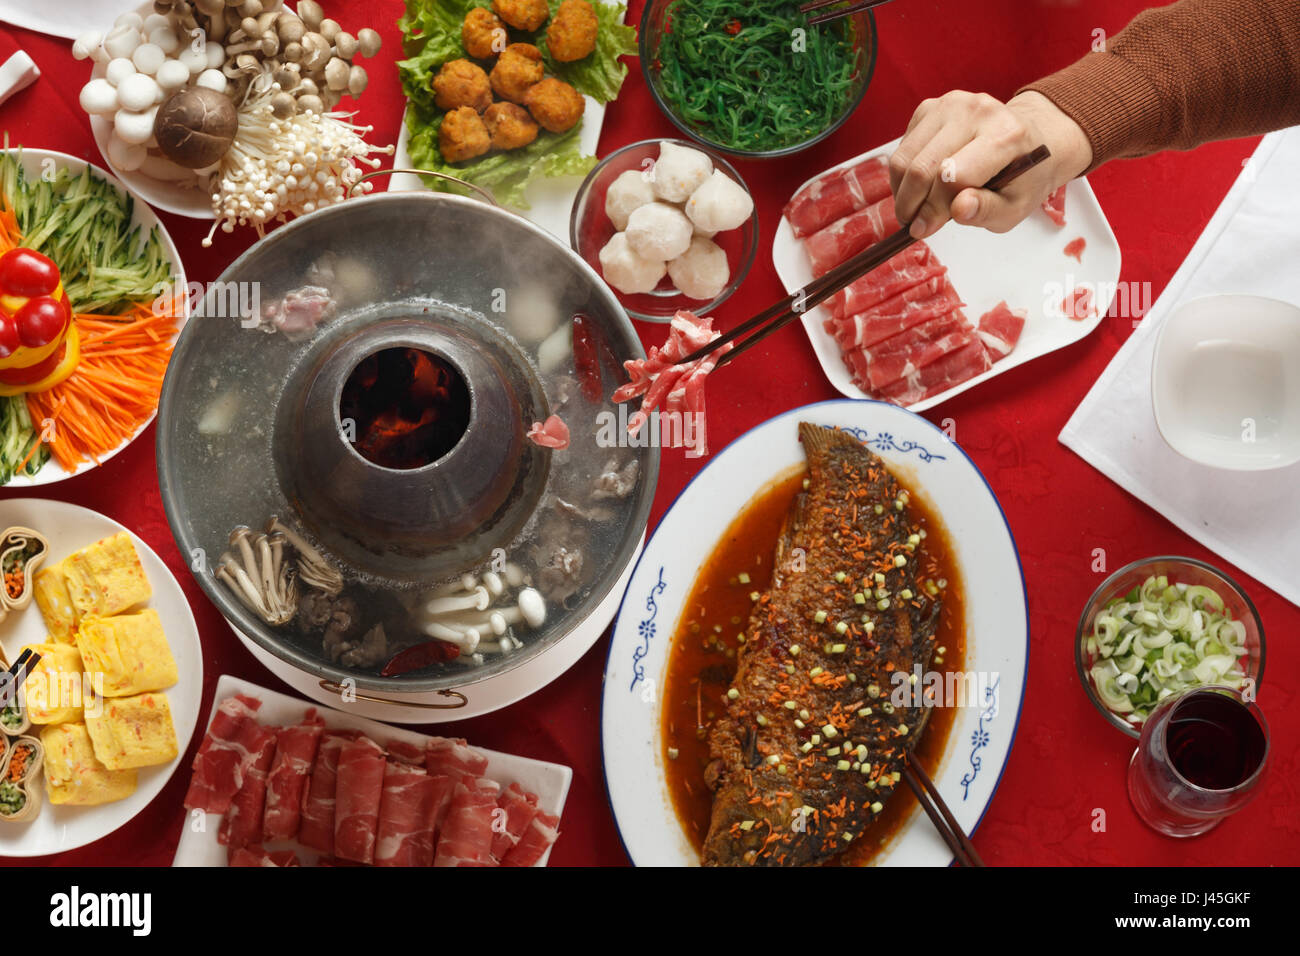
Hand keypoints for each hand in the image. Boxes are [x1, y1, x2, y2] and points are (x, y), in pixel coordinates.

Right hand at [888, 90, 1092, 239]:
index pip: (953, 175)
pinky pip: (902, 147)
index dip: (933, 209)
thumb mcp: (1015, 208)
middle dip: (911, 204)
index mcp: (1006, 135)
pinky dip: (903, 174)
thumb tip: (958, 209)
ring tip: (914, 208)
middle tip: (913, 224)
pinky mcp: (931, 106)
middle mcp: (977, 111)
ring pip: (904, 157)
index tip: (923, 230)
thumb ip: (987, 211)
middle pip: (922, 167)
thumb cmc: (1022, 178)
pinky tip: (921, 184)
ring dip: (902, 191)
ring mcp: (951, 104)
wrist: (1028, 141)